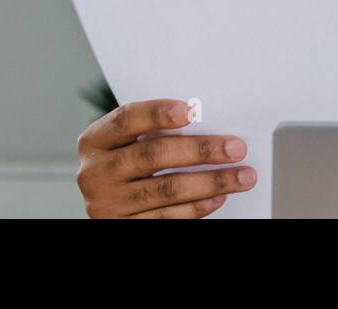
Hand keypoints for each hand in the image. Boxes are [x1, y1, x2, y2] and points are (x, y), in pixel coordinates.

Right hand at [75, 98, 255, 217]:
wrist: (111, 197)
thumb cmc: (131, 158)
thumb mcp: (131, 140)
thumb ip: (157, 130)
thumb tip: (208, 121)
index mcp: (95, 141)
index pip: (126, 120)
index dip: (156, 114)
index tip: (189, 111)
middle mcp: (95, 173)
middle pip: (153, 155)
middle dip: (200, 150)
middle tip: (236, 147)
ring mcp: (107, 204)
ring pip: (166, 190)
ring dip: (211, 182)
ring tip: (243, 176)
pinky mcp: (122, 226)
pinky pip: (166, 217)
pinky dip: (197, 207)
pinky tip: (219, 197)